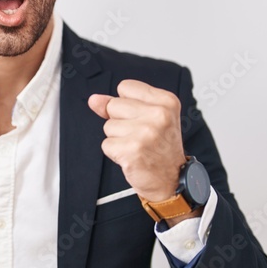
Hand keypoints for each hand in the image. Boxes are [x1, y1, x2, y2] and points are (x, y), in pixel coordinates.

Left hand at [87, 79, 185, 202]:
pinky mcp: (132, 150)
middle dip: (120, 122)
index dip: (127, 103)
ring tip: (138, 146)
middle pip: (114, 105)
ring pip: (108, 126)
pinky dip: (115, 153)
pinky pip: (106, 144)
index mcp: (166, 101)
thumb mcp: (150, 118)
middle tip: (141, 136)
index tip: (142, 118)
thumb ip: (120, 104)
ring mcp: (146, 132)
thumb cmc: (161, 148)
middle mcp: (159, 114)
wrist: (172, 180)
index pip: (125, 86)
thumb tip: (94, 99)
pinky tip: (132, 156)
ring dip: (118, 139)